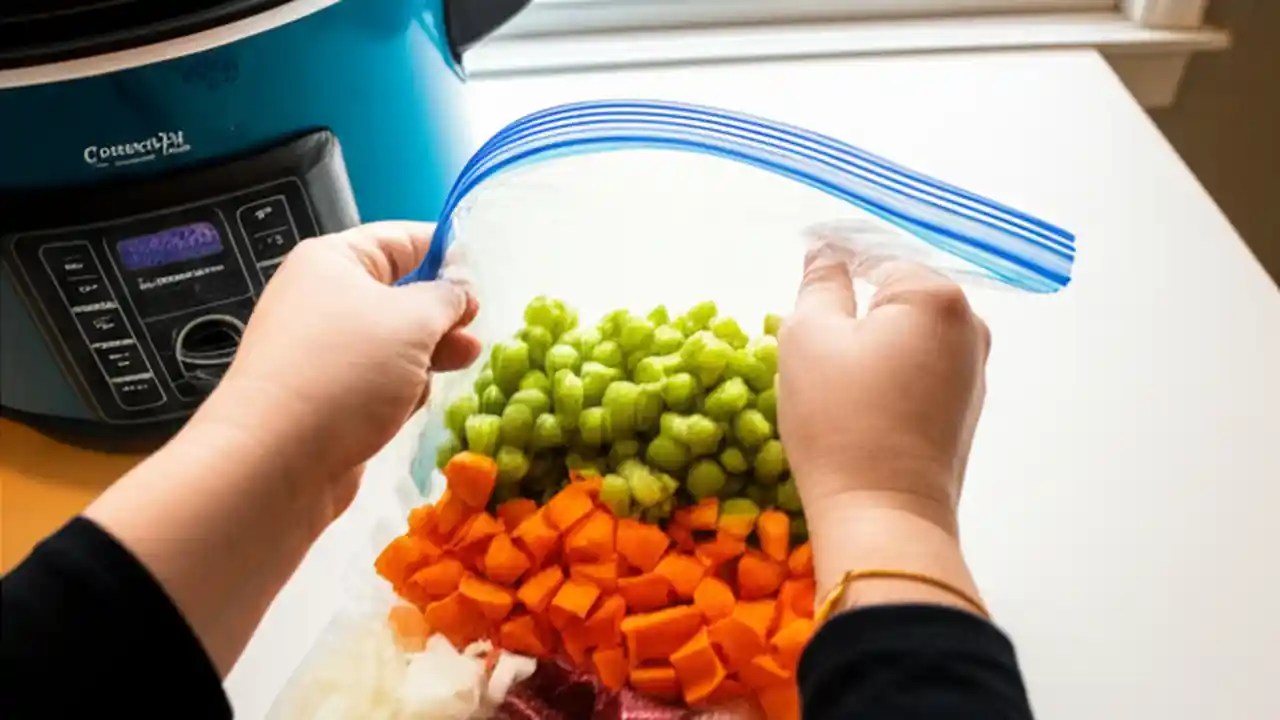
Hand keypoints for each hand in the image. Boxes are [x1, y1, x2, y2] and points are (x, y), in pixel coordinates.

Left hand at [194, 221, 480, 513]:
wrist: (275, 461)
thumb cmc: (345, 372)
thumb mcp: (412, 321)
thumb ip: (446, 297)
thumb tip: (460, 287)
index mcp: (333, 262)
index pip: (400, 240)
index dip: (445, 251)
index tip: (484, 273)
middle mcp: (323, 300)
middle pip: (399, 294)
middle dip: (442, 312)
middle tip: (475, 328)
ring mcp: (323, 352)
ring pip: (393, 343)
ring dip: (428, 353)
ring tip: (463, 362)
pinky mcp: (327, 398)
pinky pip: (377, 381)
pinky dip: (401, 388)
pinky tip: (415, 402)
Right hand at [778, 250, 990, 612]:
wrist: (883, 517)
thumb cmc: (839, 421)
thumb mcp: (807, 337)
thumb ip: (820, 282)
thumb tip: (828, 253)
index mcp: (935, 296)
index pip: (876, 253)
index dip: (836, 256)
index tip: (805, 261)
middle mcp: (969, 326)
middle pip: (899, 292)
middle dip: (856, 303)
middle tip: (809, 334)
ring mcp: (974, 370)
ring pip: (910, 332)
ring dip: (871, 338)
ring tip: (828, 371)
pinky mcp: (965, 409)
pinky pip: (921, 367)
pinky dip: (889, 370)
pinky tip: (856, 398)